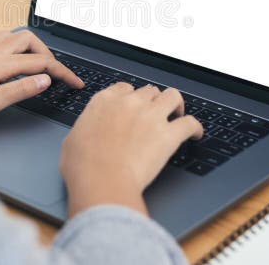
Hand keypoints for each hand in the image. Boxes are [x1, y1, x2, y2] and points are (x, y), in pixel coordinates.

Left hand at [0, 30, 83, 126]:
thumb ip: (19, 90)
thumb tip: (45, 78)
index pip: (41, 63)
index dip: (62, 73)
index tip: (76, 83)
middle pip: (31, 42)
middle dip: (49, 55)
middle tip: (58, 74)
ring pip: (16, 37)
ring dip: (32, 48)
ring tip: (39, 65)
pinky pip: (1, 39)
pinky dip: (15, 46)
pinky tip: (12, 59)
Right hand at [59, 82, 202, 216]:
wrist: (100, 180)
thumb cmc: (83, 165)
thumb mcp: (73, 140)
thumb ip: (85, 129)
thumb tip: (86, 135)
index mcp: (105, 101)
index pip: (124, 88)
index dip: (131, 97)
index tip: (133, 105)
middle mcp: (130, 103)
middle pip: (149, 91)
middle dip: (153, 101)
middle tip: (154, 114)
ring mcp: (151, 116)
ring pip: (172, 96)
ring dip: (176, 105)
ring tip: (177, 114)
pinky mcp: (169, 135)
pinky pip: (190, 123)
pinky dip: (195, 128)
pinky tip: (195, 134)